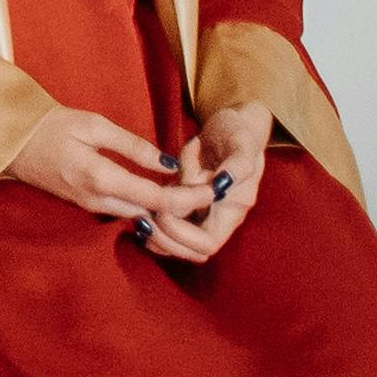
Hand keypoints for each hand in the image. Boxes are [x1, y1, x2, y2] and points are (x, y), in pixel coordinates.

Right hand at [9, 105, 199, 232]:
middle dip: (185, 208)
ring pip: (142, 217)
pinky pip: (128, 212)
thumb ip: (133, 146)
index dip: (189, 198)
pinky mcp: (88, 206)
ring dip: (169, 210)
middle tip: (211, 191)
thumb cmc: (51, 125)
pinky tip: (165, 195)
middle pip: (154, 215)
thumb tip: (169, 165)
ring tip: (194, 192)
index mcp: (100, 178)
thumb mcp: (94, 125)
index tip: (214, 190)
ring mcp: (92, 207)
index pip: (157, 199)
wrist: (12, 141)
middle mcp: (98, 200)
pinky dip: (150, 207)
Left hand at [137, 101, 272, 264]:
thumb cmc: (239, 133)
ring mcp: (201, 212)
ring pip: (178, 242)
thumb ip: (236, 165)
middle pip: (191, 251)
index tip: (162, 211)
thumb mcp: (241, 143)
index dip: (182, 234)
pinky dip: (154, 224)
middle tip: (141, 220)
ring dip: (156, 235)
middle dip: (165, 240)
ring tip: (136, 217)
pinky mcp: (187, 203)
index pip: (207, 243)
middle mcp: (217, 217)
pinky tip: (137, 210)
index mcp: (232, 210)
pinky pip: (170, 225)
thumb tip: (222, 183)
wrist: (234, 126)